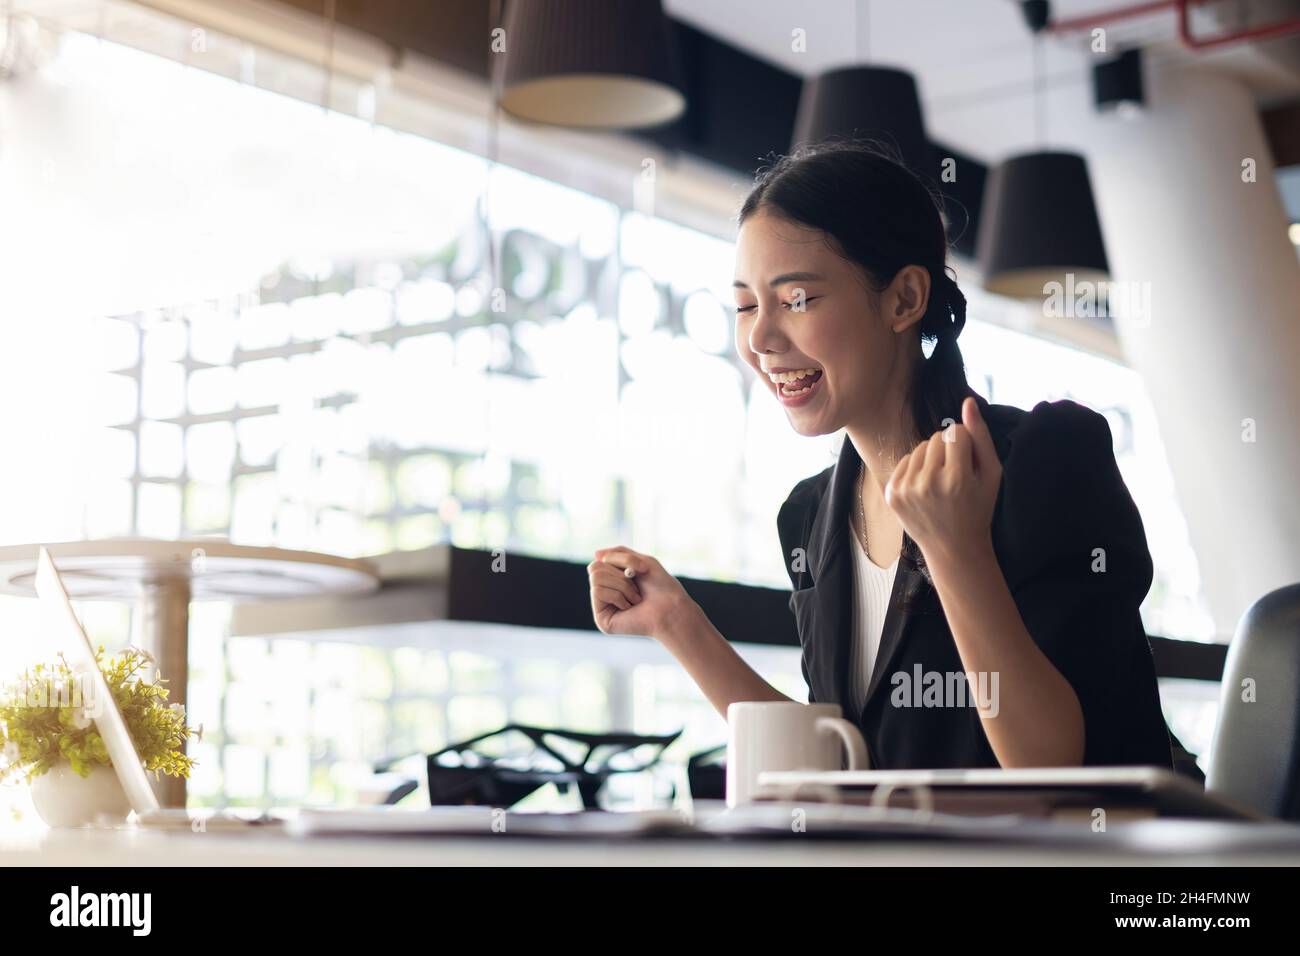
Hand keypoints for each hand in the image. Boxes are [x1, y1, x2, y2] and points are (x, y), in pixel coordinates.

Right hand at [588, 546, 694, 638]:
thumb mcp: (640, 560)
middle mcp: (605, 593)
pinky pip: (598, 591)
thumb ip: (617, 553)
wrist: (671, 607)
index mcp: (613, 579)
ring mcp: (602, 607)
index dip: (620, 561)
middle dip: (620, 575)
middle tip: (637, 587)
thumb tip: (595, 554)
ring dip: (622, 586)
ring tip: (635, 598)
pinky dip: (618, 596)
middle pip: (594, 568)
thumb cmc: (660, 586)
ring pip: (596, 578)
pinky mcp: (601, 619)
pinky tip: (629, 608)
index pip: (600, 560)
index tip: (641, 569)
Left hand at [884, 396, 1001, 565]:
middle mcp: (928, 483)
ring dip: (930, 457)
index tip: (968, 461)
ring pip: (919, 447)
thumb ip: (981, 436)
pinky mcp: (892, 493)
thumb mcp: (991, 474)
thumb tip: (968, 402)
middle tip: (955, 473)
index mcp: (956, 478)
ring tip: (941, 480)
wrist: (953, 548)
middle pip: (935, 437)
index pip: (955, 432)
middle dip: (947, 449)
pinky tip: (926, 486)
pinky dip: (915, 468)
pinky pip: (905, 460)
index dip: (964, 443)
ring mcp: (907, 489)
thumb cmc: (978, 508)